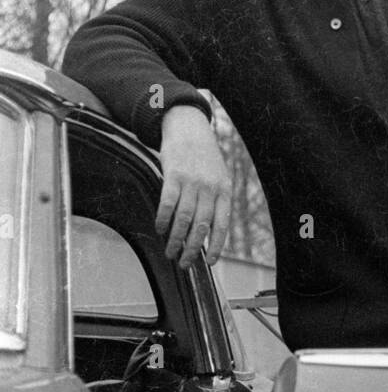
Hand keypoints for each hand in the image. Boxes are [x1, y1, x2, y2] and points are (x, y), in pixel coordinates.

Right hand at [156, 106, 231, 267]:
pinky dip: (162, 219)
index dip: (216, 246)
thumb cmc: (204, 157)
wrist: (190, 127)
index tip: (209, 263)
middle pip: (201, 226)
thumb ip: (216, 201)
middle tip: (183, 264)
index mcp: (224, 190)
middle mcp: (210, 188)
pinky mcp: (174, 175)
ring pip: (184, 219)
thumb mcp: (219, 177)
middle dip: (192, 249)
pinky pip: (167, 203)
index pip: (221, 224)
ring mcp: (192, 181)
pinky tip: (159, 229)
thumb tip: (208, 233)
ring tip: (169, 252)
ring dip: (175, 239)